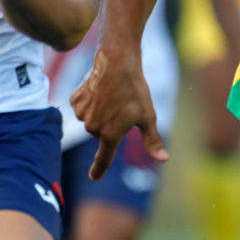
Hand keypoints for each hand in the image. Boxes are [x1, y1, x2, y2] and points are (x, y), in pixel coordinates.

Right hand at [71, 45, 169, 179]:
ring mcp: (82, 114)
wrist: (117, 62)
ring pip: (92, 120)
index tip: (93, 177)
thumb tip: (164, 159)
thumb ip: (153, 141)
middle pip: (101, 133)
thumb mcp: (148, 116)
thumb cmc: (135, 90)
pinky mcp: (75, 100)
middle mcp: (93, 128)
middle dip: (110, 125)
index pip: (104, 159)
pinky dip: (90, 102)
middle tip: (121, 106)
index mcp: (110, 135)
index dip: (98, 170)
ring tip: (111, 96)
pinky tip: (100, 90)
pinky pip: (83, 107)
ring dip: (100, 113)